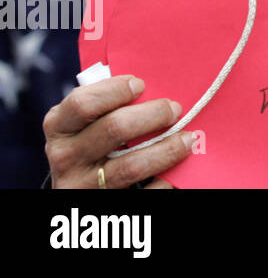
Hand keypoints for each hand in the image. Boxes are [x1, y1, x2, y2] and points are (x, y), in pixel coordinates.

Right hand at [44, 76, 189, 188]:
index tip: (140, 85)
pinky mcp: (103, 203)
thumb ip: (109, 103)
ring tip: (187, 138)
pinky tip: (178, 169)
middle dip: (153, 114)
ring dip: (166, 149)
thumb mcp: (87, 121)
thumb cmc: (93, 139)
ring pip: (131, 165)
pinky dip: (164, 180)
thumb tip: (153, 86)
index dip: (114, 90)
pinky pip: (143, 192)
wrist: (81, 185)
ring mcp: (82, 184)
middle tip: (175, 109)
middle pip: (114, 129)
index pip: (82, 104)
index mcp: (59, 126)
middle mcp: (65, 156)